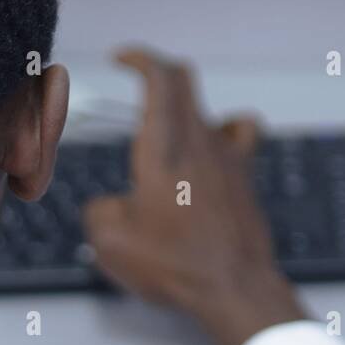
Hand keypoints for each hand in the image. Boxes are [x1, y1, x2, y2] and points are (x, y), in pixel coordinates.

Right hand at [82, 48, 304, 344]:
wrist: (234, 286)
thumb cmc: (179, 263)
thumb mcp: (112, 241)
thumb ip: (99, 211)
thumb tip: (106, 206)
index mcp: (164, 145)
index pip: (159, 75)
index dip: (139, 57)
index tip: (122, 58)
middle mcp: (199, 140)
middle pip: (185, 80)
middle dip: (157, 74)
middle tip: (138, 82)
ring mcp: (228, 156)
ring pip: (210, 106)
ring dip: (186, 106)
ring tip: (170, 125)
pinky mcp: (245, 176)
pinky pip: (241, 134)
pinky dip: (226, 132)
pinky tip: (213, 149)